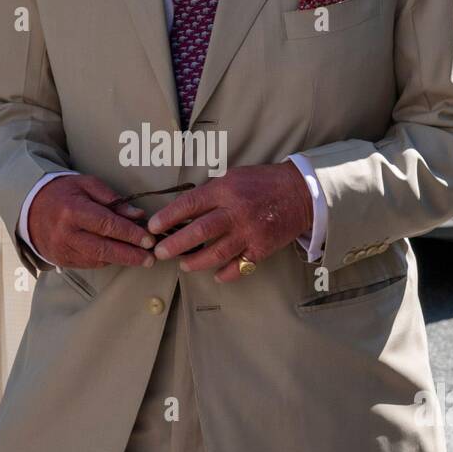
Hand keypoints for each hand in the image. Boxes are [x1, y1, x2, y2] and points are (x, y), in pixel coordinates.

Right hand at [28, 173, 156, 269]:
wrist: (30, 207)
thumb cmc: (63, 192)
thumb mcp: (86, 185)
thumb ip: (112, 199)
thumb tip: (137, 215)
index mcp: (72, 210)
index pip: (107, 225)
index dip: (130, 234)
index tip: (149, 239)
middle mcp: (66, 233)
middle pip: (104, 249)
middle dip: (130, 255)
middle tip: (150, 258)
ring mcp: (62, 249)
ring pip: (97, 260)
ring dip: (121, 260)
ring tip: (141, 258)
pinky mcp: (61, 260)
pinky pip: (89, 264)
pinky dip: (106, 260)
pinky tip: (119, 256)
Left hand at [146, 161, 313, 282]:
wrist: (300, 192)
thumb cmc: (262, 183)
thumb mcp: (233, 177)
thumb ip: (210, 193)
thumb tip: (183, 210)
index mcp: (225, 190)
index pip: (190, 204)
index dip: (168, 216)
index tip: (153, 226)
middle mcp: (235, 212)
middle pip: (199, 232)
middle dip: (175, 244)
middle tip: (161, 252)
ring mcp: (249, 232)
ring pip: (216, 253)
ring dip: (196, 262)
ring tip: (184, 265)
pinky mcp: (262, 248)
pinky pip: (240, 266)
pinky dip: (226, 273)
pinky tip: (216, 274)